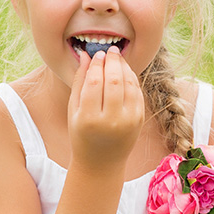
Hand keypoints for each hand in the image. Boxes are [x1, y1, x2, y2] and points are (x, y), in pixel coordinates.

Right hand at [66, 47, 144, 170]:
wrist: (101, 163)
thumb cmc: (82, 134)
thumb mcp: (74, 110)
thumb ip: (79, 81)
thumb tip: (85, 54)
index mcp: (89, 119)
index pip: (94, 82)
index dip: (96, 64)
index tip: (97, 53)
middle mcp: (110, 121)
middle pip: (114, 80)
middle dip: (112, 61)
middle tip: (110, 51)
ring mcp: (128, 121)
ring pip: (129, 84)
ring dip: (124, 67)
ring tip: (117, 58)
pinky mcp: (139, 120)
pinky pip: (137, 92)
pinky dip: (132, 79)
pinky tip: (125, 72)